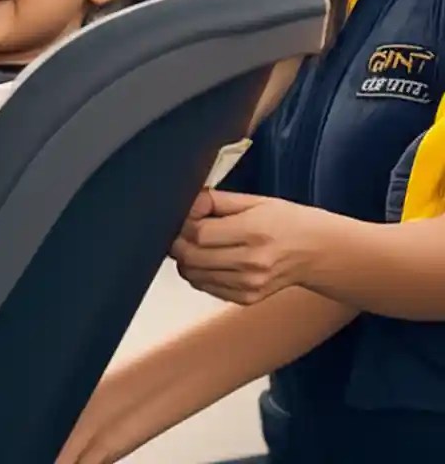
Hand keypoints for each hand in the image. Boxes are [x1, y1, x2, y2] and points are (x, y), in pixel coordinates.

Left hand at [171, 190, 335, 304]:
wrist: (320, 252)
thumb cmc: (289, 222)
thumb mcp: (256, 201)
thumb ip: (217, 201)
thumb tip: (187, 203)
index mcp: (254, 232)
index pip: (199, 234)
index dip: (184, 225)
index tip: (185, 218)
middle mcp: (251, 262)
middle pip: (191, 258)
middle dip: (179, 244)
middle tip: (184, 232)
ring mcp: (249, 284)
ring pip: (194, 276)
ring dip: (186, 260)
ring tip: (198, 246)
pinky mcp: (247, 298)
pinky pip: (206, 288)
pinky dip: (199, 274)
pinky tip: (211, 261)